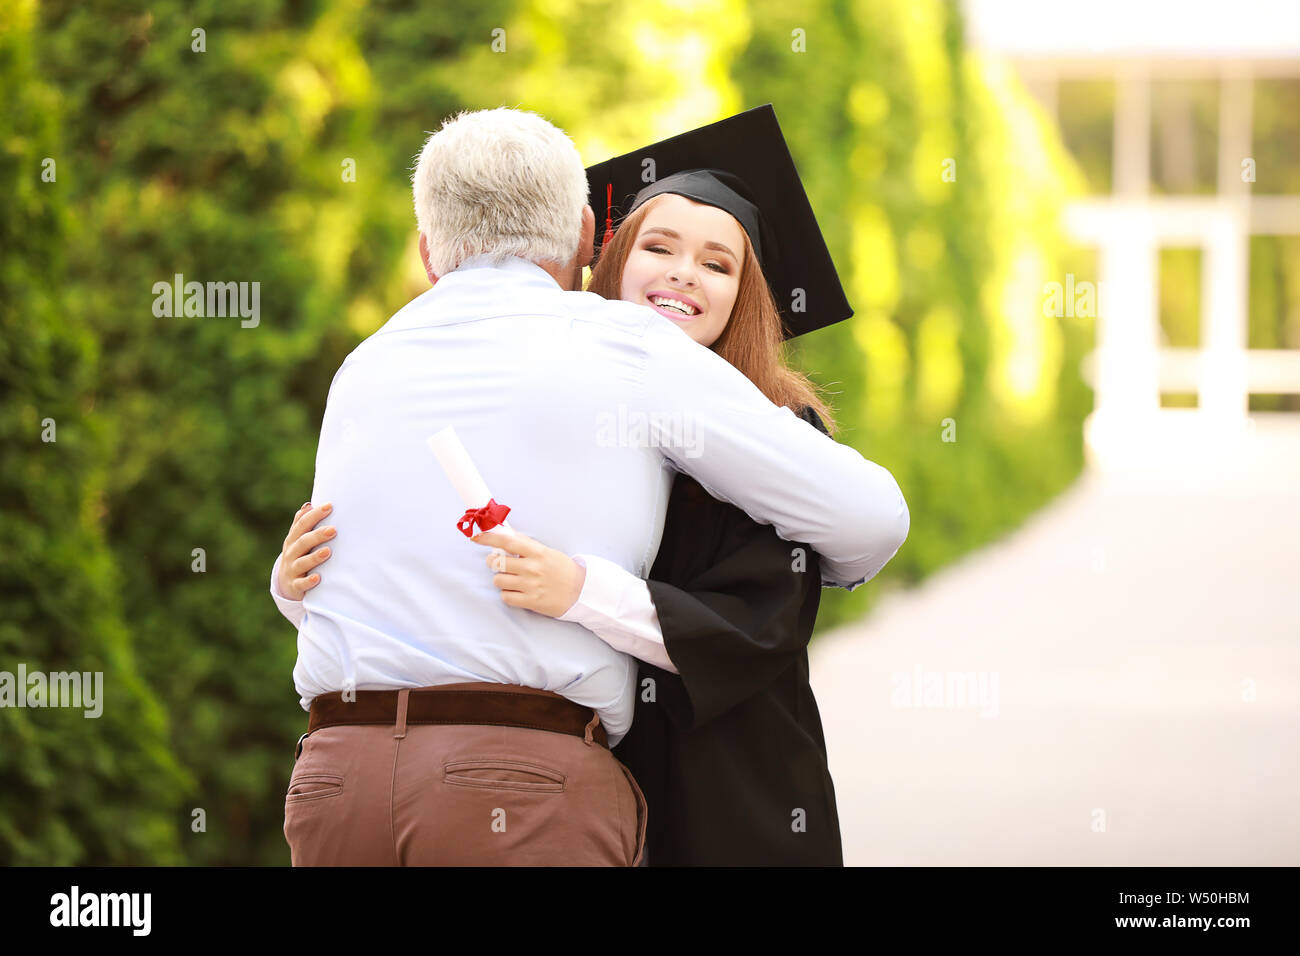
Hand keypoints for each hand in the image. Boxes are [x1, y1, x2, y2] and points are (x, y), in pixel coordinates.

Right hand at [277, 501, 335, 598]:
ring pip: (302, 562)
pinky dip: (309, 581)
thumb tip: (309, 505)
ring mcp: (292, 570)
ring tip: (328, 551)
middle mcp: (291, 553)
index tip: (329, 506)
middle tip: (333, 530)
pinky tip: (318, 578)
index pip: (302, 525)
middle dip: (317, 535)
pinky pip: (301, 584)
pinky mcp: (295, 586)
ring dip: (315, 557)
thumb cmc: (299, 557)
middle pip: (303, 542)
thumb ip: (302, 524)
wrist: (287, 585)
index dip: (314, 515)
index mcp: (293, 540)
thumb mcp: (297, 541)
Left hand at [470, 529, 586, 617]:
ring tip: (512, 580)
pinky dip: (508, 594)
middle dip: (493, 562)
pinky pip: (506, 597)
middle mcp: (532, 568)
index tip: (476, 536)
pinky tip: (517, 592)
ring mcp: (531, 585)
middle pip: (497, 563)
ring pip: (498, 580)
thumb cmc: (561, 569)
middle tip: (498, 563)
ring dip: (501, 580)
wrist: (580, 591)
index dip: (489, 538)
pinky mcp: (531, 601)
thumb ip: (525, 545)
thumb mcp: (546, 551)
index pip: (508, 541)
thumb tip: (504, 535)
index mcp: (537, 552)